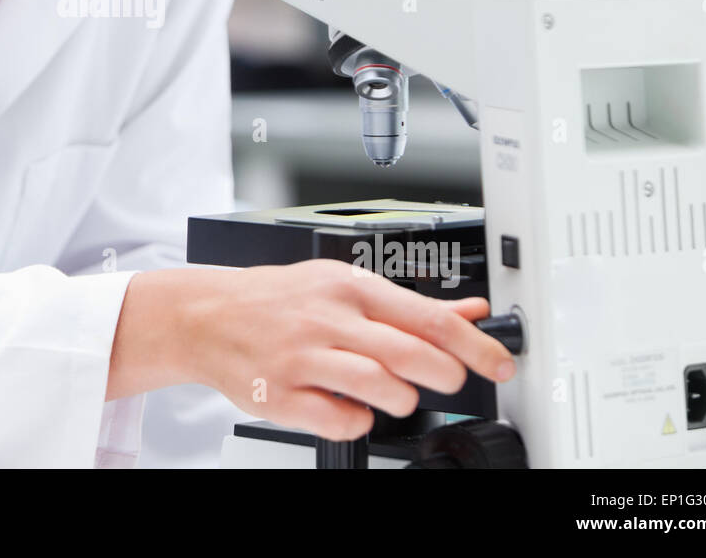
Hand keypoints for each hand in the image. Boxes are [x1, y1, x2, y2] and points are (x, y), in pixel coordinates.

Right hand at [108, 260, 515, 441]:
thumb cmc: (277, 300)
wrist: (205, 315)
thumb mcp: (341, 285)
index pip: (426, 316)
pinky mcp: (282, 395)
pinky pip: (342, 419)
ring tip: (391, 393)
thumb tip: (469, 312)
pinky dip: (357, 420)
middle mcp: (327, 318)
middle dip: (444, 376)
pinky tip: (349, 406)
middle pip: (411, 355)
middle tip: (444, 381)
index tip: (500, 364)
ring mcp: (302, 357)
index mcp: (347, 286)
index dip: (473, 345)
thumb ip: (406, 304)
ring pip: (382, 388)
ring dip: (401, 400)